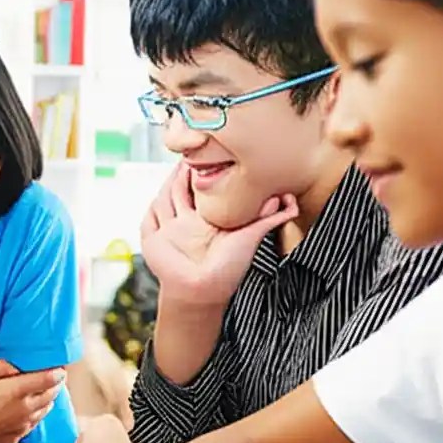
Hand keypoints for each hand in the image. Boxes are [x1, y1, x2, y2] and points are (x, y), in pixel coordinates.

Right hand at [0, 361, 64, 442]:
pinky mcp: (16, 437)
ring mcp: (22, 425)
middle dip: (56, 385)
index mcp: (17, 391)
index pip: (49, 380)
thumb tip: (18, 367)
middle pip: (51, 395)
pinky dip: (36, 414)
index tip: (60, 369)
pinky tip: (28, 410)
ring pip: (45, 410)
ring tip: (44, 392)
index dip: (58, 373)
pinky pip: (33, 424)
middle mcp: (25, 409)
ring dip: (48, 400)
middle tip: (55, 378)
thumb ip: (2, 366)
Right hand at [142, 162, 297, 305]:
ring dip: (173, 180)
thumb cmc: (227, 269)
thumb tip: (291, 202)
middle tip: (194, 149)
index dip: (206, 172)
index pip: (205, 189)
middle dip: (187, 170)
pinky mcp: (154, 237)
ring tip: (181, 162)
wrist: (202, 293)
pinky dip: (155, 202)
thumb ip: (268, 218)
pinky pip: (152, 216)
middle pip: (184, 188)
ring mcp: (171, 228)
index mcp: (208, 219)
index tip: (214, 151)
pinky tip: (160, 189)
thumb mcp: (251, 237)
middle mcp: (189, 221)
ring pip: (168, 197)